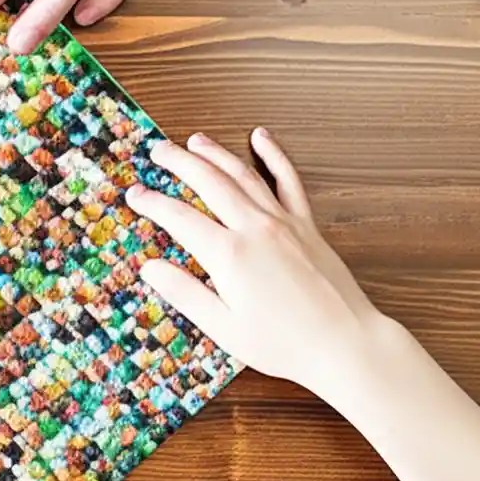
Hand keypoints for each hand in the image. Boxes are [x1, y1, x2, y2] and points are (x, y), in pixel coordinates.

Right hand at [125, 128, 391, 394]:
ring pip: (242, 174)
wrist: (345, 343)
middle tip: (158, 150)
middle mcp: (254, 228)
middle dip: (179, 162)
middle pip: (209, 182)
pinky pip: (288, 181)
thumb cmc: (284, 343)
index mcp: (229, 255)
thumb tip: (149, 268)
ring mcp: (283, 222)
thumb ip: (184, 293)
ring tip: (195, 140)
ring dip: (216, 153)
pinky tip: (261, 137)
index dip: (152, 203)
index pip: (179, 217)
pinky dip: (274, 156)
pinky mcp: (306, 224)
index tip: (134, 193)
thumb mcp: (224, 327)